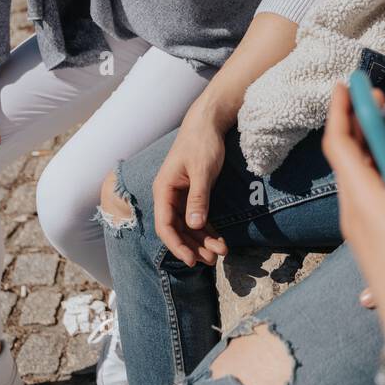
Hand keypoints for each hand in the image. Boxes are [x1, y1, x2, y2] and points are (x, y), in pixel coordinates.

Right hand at [152, 111, 228, 266]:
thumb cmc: (202, 143)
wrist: (208, 123)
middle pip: (177, 229)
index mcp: (164, 190)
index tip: (191, 260)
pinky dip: (208, 230)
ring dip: (202, 241)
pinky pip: (197, 217)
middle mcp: (168, 195)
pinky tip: (219, 240)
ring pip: (188, 226)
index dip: (176, 245)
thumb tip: (195, 225)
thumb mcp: (202, 170)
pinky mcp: (192, 194)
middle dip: (194, 247)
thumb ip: (198, 197)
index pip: (165, 225)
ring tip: (220, 253)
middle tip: (213, 260)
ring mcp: (180, 196)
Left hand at [322, 83, 384, 355]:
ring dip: (371, 147)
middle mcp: (355, 214)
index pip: (339, 143)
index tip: (346, 84)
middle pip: (347, 157)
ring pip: (360, 177)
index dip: (341, 110)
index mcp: (363, 200)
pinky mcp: (376, 246)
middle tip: (374, 96)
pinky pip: (372, 197)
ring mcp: (363, 232)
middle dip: (357, 122)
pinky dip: (382, 172)